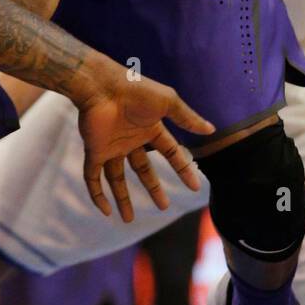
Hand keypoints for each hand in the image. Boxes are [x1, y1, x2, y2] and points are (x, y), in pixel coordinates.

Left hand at [76, 67, 212, 220]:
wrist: (102, 85)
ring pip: (116, 178)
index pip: (170, 153)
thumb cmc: (135, 89)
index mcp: (150, 128)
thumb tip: (211, 129)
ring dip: (122, 199)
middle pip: (143, 169)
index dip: (183, 169)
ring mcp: (111, 146)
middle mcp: (131, 139)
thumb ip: (187, 117)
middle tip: (163, 207)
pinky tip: (105, 211)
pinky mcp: (94, 150)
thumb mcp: (167, 102)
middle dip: (153, 188)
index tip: (194, 186)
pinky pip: (93, 177)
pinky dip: (97, 194)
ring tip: (128, 220)